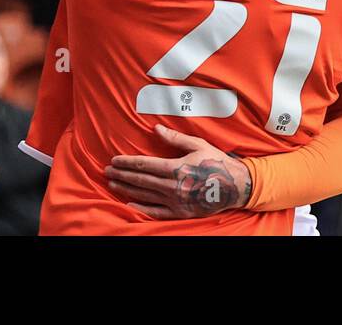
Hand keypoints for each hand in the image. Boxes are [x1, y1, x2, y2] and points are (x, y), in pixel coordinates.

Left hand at [106, 125, 250, 218]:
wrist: (234, 186)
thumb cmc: (216, 162)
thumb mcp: (198, 145)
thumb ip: (175, 138)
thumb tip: (156, 128)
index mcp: (176, 168)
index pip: (144, 165)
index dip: (127, 162)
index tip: (114, 160)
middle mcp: (173, 186)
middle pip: (141, 180)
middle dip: (122, 175)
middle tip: (107, 172)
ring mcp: (175, 201)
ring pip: (144, 195)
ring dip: (126, 189)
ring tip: (113, 184)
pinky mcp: (179, 212)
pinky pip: (155, 212)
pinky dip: (140, 208)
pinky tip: (129, 204)